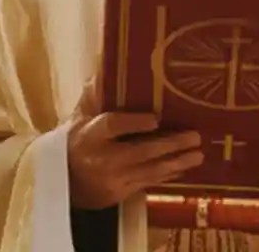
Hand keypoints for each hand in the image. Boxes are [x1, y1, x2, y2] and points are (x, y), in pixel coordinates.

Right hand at [67, 77, 203, 209]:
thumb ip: (95, 93)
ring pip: (149, 171)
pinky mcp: (118, 194)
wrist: (60, 180)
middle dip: (171, 144)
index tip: (156, 118)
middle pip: (140, 151)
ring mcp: (111, 179)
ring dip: (177, 162)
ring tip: (198, 154)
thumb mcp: (80, 115)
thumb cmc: (76, 140)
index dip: (134, 123)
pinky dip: (167, 176)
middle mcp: (101, 158)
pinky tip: (183, 168)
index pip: (112, 126)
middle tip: (195, 136)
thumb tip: (106, 63)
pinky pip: (147, 183)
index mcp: (89, 134)